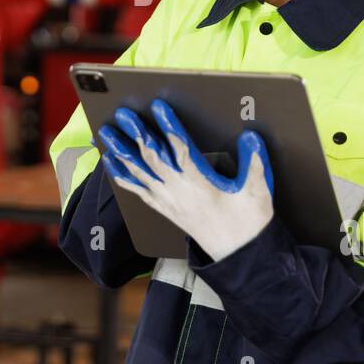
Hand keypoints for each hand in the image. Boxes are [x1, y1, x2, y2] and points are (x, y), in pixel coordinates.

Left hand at [97, 98, 273, 261]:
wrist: (237, 256)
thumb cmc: (246, 224)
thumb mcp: (257, 191)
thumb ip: (254, 161)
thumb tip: (251, 136)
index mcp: (200, 182)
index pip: (180, 148)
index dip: (168, 126)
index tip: (158, 107)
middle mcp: (178, 190)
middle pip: (152, 156)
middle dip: (136, 133)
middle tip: (123, 114)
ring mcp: (168, 200)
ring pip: (139, 171)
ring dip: (121, 151)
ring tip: (107, 133)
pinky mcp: (164, 209)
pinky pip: (137, 189)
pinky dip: (122, 175)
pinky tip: (111, 163)